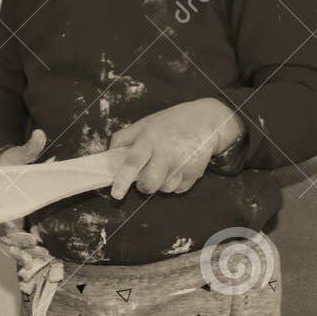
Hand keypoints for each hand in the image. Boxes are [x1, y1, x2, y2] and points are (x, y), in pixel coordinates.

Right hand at [0, 130, 55, 272]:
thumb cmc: (5, 163)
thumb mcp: (17, 155)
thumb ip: (29, 148)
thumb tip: (40, 134)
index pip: (1, 224)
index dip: (13, 235)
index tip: (29, 238)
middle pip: (3, 241)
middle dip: (18, 251)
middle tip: (36, 255)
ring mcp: (2, 223)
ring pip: (7, 246)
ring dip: (21, 255)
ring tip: (37, 262)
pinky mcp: (10, 226)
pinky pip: (13, 244)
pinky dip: (23, 252)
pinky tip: (38, 258)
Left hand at [108, 98, 243, 199]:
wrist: (207, 121)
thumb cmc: (171, 122)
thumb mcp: (145, 124)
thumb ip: (124, 138)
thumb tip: (109, 157)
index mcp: (149, 139)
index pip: (132, 162)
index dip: (122, 180)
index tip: (116, 194)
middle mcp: (166, 153)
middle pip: (149, 184)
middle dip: (144, 186)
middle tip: (145, 177)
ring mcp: (182, 164)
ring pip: (164, 189)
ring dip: (161, 183)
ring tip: (166, 165)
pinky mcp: (195, 173)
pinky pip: (178, 190)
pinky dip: (174, 184)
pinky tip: (178, 167)